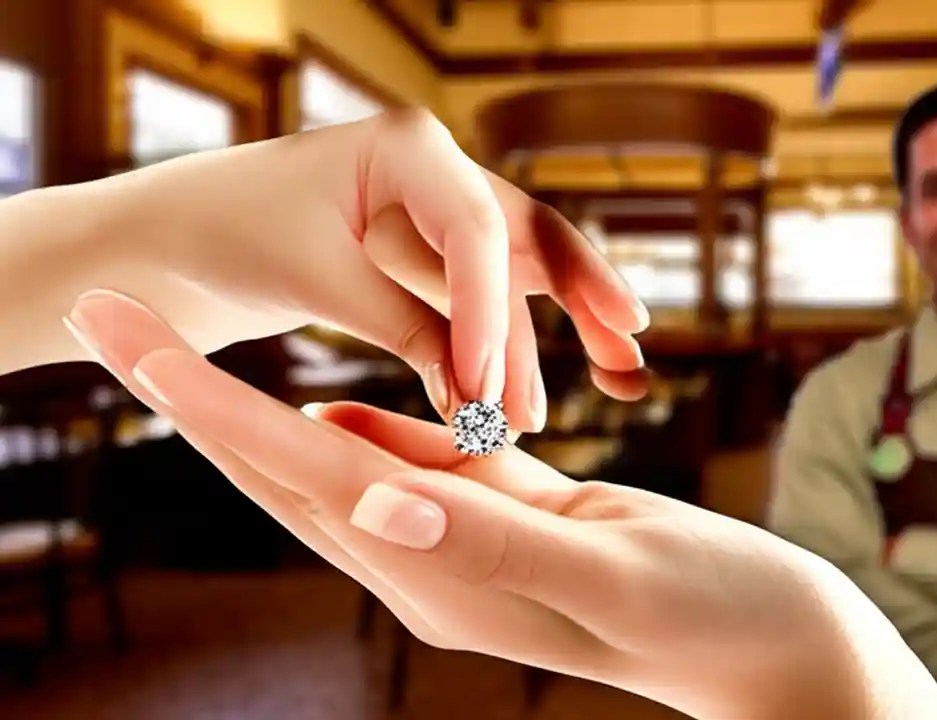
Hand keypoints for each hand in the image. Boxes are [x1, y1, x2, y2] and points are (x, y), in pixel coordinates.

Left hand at [66, 291, 936, 719]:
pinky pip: (411, 474)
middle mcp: (437, 567)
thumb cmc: (721, 616)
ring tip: (177, 360)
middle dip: (194, 400)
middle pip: (287, 474)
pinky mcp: (509, 528)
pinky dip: (351, 433)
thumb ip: (494, 536)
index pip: (305, 476)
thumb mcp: (614, 573)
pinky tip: (321, 413)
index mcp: (449, 574)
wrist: (779, 653)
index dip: (213, 406)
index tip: (134, 341)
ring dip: (249, 413)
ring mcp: (468, 550)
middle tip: (116, 323)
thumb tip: (366, 488)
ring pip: (335, 470)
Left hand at [75, 110, 648, 428]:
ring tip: (609, 387)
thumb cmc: (221, 238)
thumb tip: (480, 397)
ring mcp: (430, 217)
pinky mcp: (419, 261)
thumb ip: (406, 327)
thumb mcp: (316, 278)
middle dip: (585, 292)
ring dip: (553, 334)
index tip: (486, 392)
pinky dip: (506, 347)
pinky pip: (480, 305)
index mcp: (405, 146)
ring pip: (516, 275)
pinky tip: (532, 393)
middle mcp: (432, 173)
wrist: (162, 247)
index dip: (490, 311)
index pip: (474, 227)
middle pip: (529, 234)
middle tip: (631, 344)